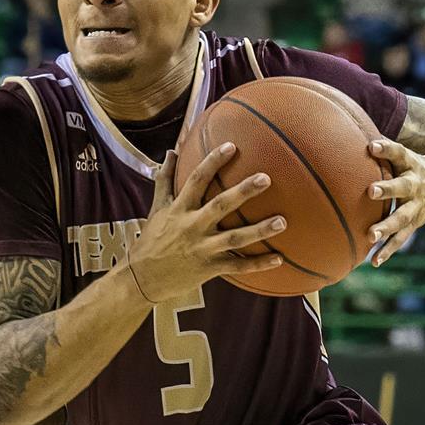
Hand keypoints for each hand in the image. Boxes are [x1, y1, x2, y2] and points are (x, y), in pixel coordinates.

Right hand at [125, 143, 283, 300]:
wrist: (142, 278)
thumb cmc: (151, 240)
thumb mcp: (156, 208)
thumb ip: (165, 179)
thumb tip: (170, 152)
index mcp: (180, 209)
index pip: (197, 180)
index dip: (213, 162)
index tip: (232, 146)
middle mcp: (192, 227)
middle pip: (221, 206)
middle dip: (243, 192)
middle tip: (266, 178)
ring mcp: (202, 248)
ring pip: (235, 238)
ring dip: (260, 230)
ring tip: (283, 222)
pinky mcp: (210, 268)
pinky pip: (238, 266)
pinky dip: (258, 264)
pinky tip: (279, 259)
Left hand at [364, 137, 424, 265]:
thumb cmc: (412, 166)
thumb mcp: (403, 154)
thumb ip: (382, 147)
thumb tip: (349, 124)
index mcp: (411, 164)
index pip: (399, 153)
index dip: (386, 148)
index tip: (371, 146)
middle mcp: (416, 185)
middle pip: (403, 187)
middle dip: (388, 190)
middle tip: (370, 191)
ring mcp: (417, 207)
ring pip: (402, 218)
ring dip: (386, 227)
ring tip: (370, 235)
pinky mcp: (415, 224)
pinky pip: (401, 239)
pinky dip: (388, 250)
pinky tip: (374, 261)